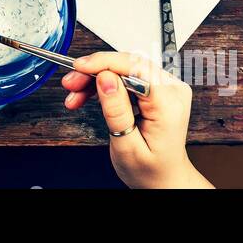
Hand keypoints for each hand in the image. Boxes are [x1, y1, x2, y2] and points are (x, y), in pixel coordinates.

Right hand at [62, 52, 213, 188]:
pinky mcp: (156, 88)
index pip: (136, 68)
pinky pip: (126, 76)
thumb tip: (105, 78)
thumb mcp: (127, 146)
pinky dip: (104, 83)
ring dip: (96, 77)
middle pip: (128, 65)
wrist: (163, 178)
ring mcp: (166, 87)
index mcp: (169, 105)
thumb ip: (116, 111)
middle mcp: (172, 90)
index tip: (80, 67)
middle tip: (71, 82)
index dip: (105, 63)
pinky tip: (87, 94)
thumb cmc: (150, 169)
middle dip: (95, 70)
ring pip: (124, 68)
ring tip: (75, 93)